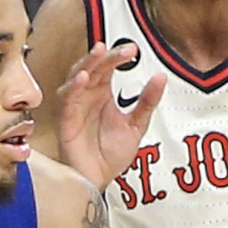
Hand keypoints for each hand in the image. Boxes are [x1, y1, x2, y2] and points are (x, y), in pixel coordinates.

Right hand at [53, 40, 165, 187]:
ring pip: (78, 76)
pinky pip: (67, 99)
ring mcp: (76, 106)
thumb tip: (160, 78)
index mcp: (102, 93)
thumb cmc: (110, 154)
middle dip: (107, 55)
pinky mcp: (66, 119)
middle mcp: (88, 96)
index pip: (109, 66)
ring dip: (87, 63)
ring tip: (99, 52)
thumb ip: (147, 101)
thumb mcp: (137, 125)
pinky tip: (83, 78)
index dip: (119, 55)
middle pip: (94, 66)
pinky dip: (74, 87)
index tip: (133, 50)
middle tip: (123, 49)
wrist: (98, 178)